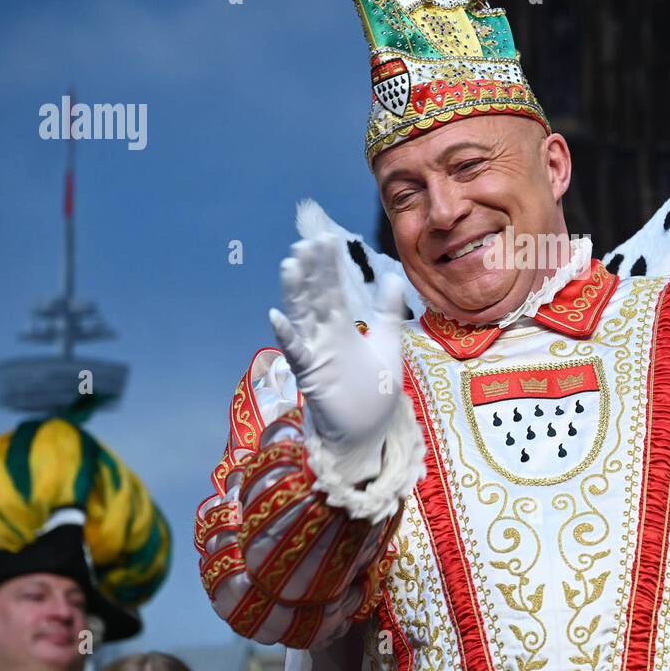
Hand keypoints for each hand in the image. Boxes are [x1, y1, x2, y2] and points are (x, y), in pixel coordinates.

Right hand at [268, 236, 405, 450]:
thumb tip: (393, 277)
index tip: (325, 240)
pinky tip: (275, 316)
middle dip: (310, 272)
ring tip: (289, 266)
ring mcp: (316, 353)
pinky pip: (297, 352)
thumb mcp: (387, 343)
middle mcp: (325, 336)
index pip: (332, 289)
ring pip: (302, 318)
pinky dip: (286, 335)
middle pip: (315, 298)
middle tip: (305, 243)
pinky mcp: (312, 375)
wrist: (370, 430)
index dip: (328, 266)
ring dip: (295, 294)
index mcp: (342, 327)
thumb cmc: (374, 390)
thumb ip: (388, 311)